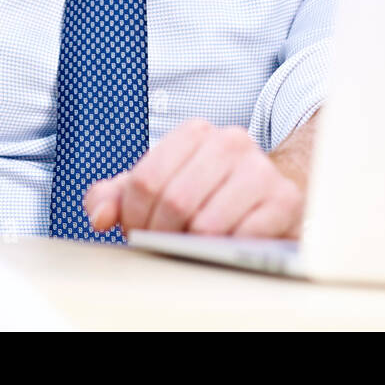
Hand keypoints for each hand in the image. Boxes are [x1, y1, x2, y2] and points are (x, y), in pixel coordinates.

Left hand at [82, 118, 304, 238]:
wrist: (272, 195)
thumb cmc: (210, 192)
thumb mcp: (161, 185)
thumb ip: (118, 195)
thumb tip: (100, 215)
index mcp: (196, 132)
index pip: (146, 179)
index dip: (134, 216)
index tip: (139, 230)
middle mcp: (230, 142)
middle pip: (173, 201)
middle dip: (160, 234)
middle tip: (163, 244)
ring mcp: (260, 169)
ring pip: (206, 224)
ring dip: (192, 247)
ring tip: (192, 247)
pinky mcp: (284, 201)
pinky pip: (242, 239)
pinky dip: (226, 252)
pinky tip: (225, 247)